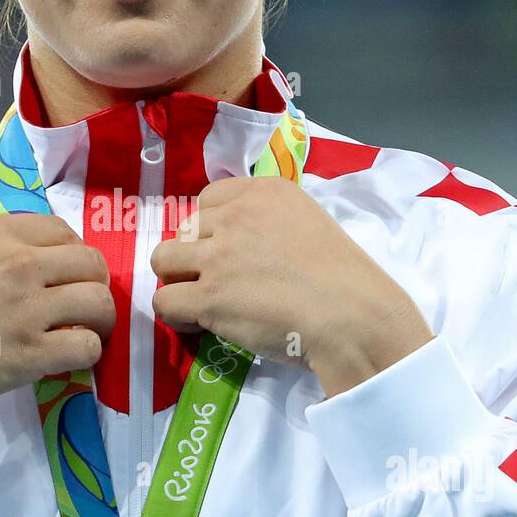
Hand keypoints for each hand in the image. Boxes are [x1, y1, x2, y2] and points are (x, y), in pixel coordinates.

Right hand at [0, 214, 115, 433]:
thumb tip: (23, 255)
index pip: (63, 231)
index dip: (73, 253)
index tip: (66, 274)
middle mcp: (18, 264)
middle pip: (91, 264)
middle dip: (94, 284)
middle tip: (83, 305)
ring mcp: (27, 309)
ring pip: (99, 302)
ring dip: (99, 319)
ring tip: (85, 332)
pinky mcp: (30, 353)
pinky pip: (87, 345)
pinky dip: (88, 352)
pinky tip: (71, 357)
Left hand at [150, 177, 433, 397]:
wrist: (353, 316)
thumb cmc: (345, 279)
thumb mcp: (310, 223)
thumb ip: (270, 223)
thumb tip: (246, 247)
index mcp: (265, 192)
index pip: (208, 199)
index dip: (211, 229)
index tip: (228, 252)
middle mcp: (236, 216)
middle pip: (184, 229)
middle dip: (195, 256)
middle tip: (219, 282)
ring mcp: (219, 255)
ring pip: (163, 260)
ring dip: (178, 281)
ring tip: (202, 301)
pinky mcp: (209, 296)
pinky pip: (164, 301)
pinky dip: (176, 315)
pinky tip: (199, 323)